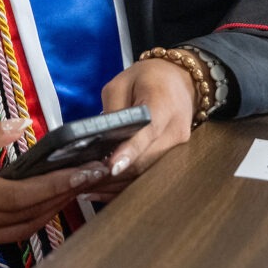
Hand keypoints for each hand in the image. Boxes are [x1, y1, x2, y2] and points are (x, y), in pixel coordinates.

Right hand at [0, 118, 107, 261]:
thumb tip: (21, 124)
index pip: (24, 195)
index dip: (60, 184)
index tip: (87, 170)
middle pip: (30, 217)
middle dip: (64, 198)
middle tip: (93, 177)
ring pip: (19, 232)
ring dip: (48, 213)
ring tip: (72, 190)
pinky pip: (0, 238)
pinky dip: (23, 222)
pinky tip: (35, 205)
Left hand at [84, 57, 197, 198]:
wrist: (180, 79)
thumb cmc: (149, 78)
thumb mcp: (122, 83)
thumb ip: (112, 111)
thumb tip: (101, 140)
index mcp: (163, 105)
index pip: (148, 132)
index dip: (129, 151)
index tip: (112, 166)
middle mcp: (176, 130)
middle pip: (145, 160)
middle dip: (115, 174)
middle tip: (86, 180)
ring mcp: (179, 147)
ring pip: (146, 173)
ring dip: (118, 183)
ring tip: (90, 189)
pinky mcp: (175, 157)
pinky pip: (149, 174)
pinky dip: (127, 183)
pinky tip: (106, 189)